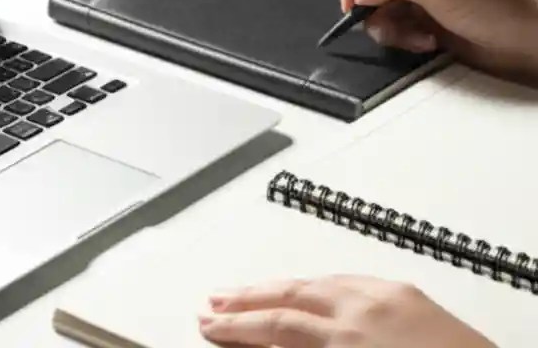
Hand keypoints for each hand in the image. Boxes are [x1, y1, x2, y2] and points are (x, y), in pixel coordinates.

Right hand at [198, 275, 495, 347]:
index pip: (274, 326)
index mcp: (348, 338)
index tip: (209, 325)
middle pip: (287, 296)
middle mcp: (365, 310)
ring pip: (315, 281)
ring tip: (245, 290)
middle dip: (244, 299)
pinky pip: (348, 279)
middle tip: (213, 303)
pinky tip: (308, 286)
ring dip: (275, 285)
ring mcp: (389, 298)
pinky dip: (316, 282)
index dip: (234, 326)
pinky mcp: (410, 294)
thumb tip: (269, 347)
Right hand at [341, 0, 537, 85]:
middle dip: (372, 7)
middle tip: (385, 25)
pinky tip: (426, 42)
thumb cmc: (492, 6)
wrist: (523, 43)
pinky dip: (401, 37)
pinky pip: (390, 26)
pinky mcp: (420, 17)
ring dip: (388, 27)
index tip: (355, 2)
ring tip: (414, 37)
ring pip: (375, 7)